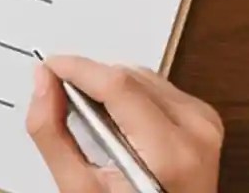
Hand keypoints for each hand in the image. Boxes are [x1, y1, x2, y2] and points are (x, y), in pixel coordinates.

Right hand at [27, 56, 223, 192]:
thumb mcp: (80, 188)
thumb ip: (52, 132)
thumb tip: (44, 81)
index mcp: (169, 152)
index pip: (117, 85)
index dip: (76, 68)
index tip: (50, 67)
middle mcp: (195, 129)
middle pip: (127, 76)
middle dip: (91, 83)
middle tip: (69, 109)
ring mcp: (204, 121)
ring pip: (140, 75)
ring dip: (111, 89)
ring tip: (100, 125)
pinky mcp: (204, 116)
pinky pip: (157, 86)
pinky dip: (131, 95)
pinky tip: (123, 123)